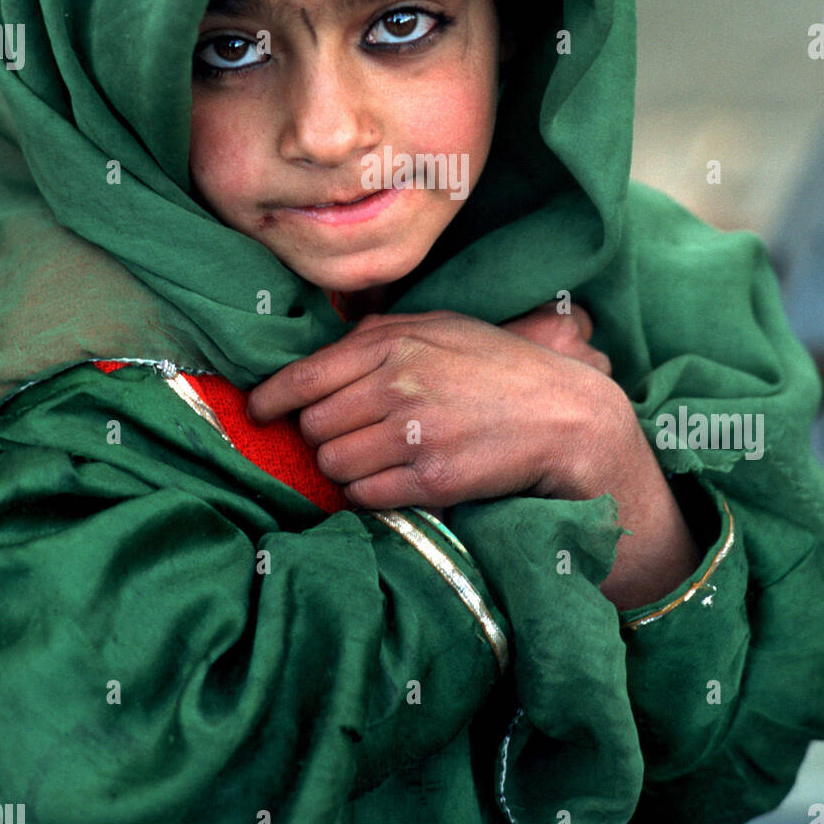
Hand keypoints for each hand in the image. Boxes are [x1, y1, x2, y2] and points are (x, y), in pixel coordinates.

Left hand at [246, 309, 618, 510]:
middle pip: (313, 426)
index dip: (271, 399)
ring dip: (344, 468)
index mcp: (392, 342)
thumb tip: (323, 348)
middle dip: (319, 437)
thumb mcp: (442, 327)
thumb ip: (381, 331)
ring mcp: (414, 433)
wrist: (564, 417)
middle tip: (343, 437)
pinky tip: (392, 480)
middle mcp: (397, 384)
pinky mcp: (431, 479)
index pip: (303, 377)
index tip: (260, 411)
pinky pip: (364, 496)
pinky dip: (368, 494)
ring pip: (332, 465)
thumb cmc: (499, 368)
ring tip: (373, 459)